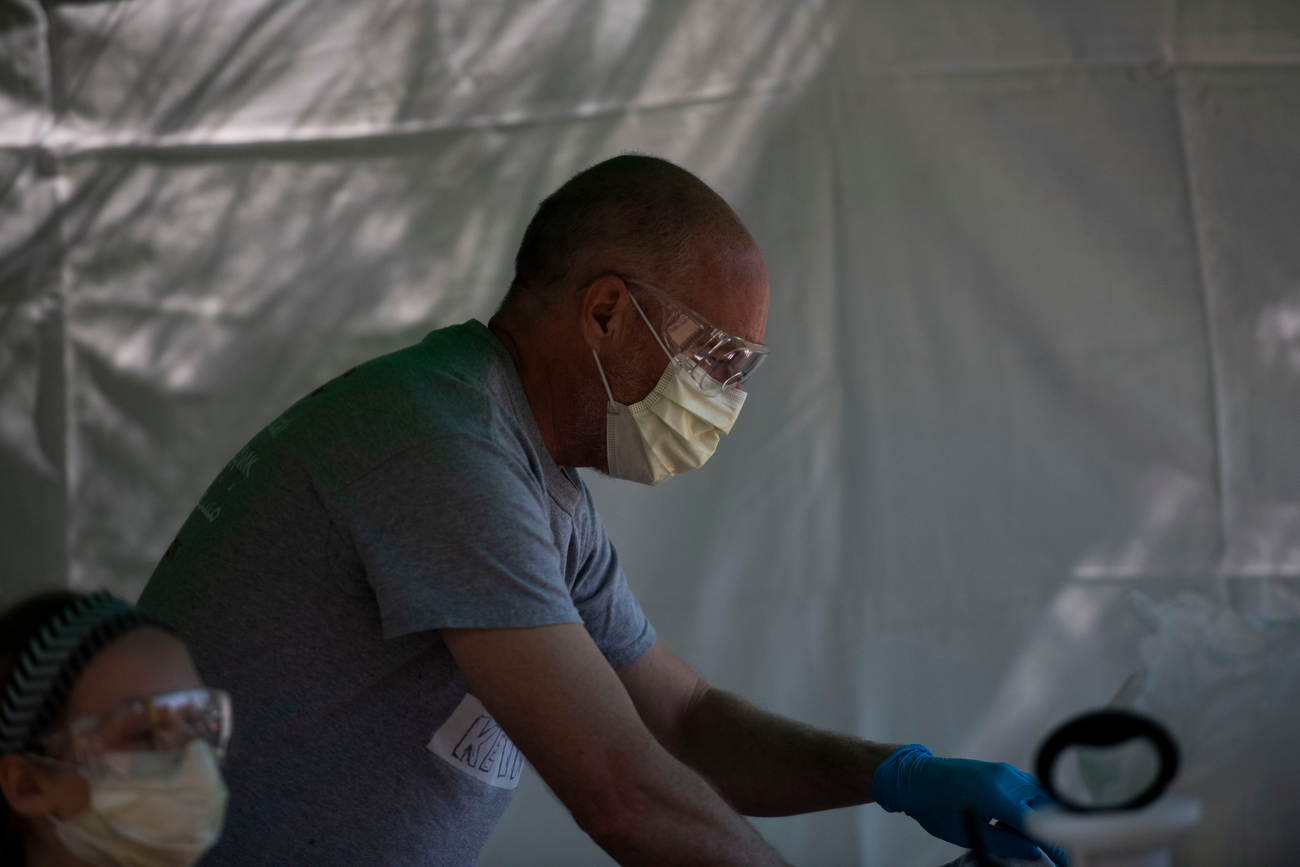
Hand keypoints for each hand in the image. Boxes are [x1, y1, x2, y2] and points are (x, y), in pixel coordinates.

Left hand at [871, 745, 1067, 863]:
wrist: (915, 778)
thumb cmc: (935, 807)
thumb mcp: (970, 833)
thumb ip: (1006, 843)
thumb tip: (1034, 851)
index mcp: (998, 796)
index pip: (1038, 824)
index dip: (1054, 845)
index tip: (1063, 860)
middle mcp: (1006, 779)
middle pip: (1046, 806)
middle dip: (1055, 831)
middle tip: (1057, 852)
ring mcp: (1004, 771)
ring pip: (1040, 795)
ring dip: (1046, 817)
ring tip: (1042, 839)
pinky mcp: (1000, 770)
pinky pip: (1027, 787)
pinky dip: (1034, 804)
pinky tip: (1026, 822)